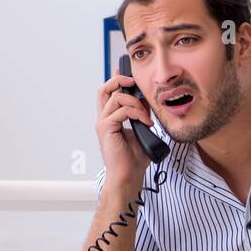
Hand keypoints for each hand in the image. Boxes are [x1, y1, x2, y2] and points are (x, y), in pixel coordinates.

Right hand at [96, 74, 153, 191]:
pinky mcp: (106, 128)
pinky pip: (122, 111)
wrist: (128, 175)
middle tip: (134, 83)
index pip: (108, 93)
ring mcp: (103, 123)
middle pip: (104, 89)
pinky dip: (137, 114)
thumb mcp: (142, 130)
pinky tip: (146, 124)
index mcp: (110, 119)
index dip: (116, 80)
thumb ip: (142, 114)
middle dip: (120, 81)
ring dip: (136, 104)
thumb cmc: (134, 158)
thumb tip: (146, 100)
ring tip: (146, 118)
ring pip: (117, 98)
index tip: (128, 75)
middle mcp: (103, 119)